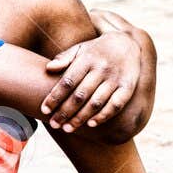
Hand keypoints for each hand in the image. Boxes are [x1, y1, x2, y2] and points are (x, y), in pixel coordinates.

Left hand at [41, 11, 154, 132]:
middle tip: (54, 124)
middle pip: (80, 95)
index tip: (44, 110)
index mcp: (87, 58)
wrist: (127, 43)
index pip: (68, 81)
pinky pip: (115, 105)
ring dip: (80, 118)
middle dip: (65, 112)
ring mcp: (116, 78)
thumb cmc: (97, 51)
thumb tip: (48, 68)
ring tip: (67, 128)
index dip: (55, 97)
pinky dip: (103, 116)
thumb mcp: (81, 49)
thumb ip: (64, 58)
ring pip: (96, 102)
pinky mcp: (128, 87)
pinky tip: (90, 124)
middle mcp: (102, 68)